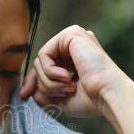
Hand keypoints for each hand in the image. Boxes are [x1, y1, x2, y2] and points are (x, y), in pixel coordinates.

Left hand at [19, 24, 133, 117]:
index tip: (25, 95)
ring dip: (49, 81)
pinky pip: (44, 54)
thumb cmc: (92, 100)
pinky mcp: (71, 33)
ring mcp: (73, 38)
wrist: (108, 95)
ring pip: (40, 61)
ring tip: (68, 87)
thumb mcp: (62, 100)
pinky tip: (67, 78)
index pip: (44, 67)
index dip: (33, 82)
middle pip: (40, 64)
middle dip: (43, 84)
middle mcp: (74, 46)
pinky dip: (50, 72)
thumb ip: (45, 94)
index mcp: (75, 59)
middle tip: (61, 94)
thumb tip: (31, 92)